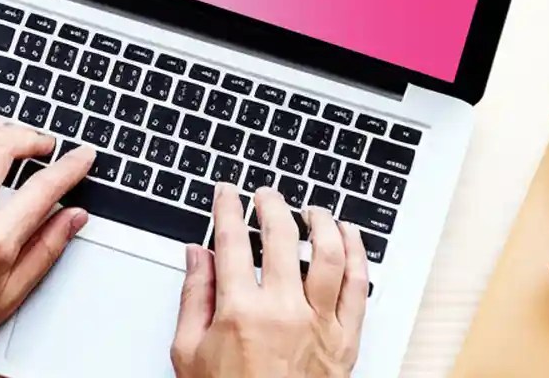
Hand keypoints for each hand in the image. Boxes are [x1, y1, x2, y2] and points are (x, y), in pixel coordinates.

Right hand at [170, 184, 368, 377]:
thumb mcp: (189, 353)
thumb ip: (194, 296)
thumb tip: (198, 254)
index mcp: (241, 313)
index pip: (233, 242)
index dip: (228, 209)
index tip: (227, 194)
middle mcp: (283, 312)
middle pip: (282, 237)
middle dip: (271, 205)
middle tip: (264, 195)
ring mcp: (319, 324)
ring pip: (328, 253)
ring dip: (319, 221)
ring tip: (310, 210)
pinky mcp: (346, 339)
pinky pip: (359, 285)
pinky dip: (356, 253)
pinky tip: (348, 235)